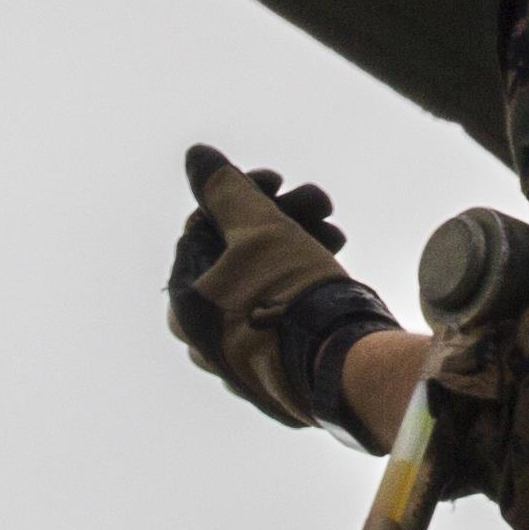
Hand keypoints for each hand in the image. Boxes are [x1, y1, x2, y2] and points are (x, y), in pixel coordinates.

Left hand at [165, 146, 396, 430]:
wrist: (344, 369)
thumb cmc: (292, 295)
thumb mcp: (259, 229)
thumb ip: (224, 190)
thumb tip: (195, 156)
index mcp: (184, 304)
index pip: (204, 227)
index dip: (242, 192)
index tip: (279, 180)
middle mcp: (203, 337)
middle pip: (238, 255)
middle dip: (280, 220)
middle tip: (320, 206)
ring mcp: (239, 360)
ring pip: (264, 283)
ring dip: (298, 247)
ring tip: (337, 236)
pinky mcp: (274, 374)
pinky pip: (280, 314)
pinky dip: (302, 285)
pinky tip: (332, 266)